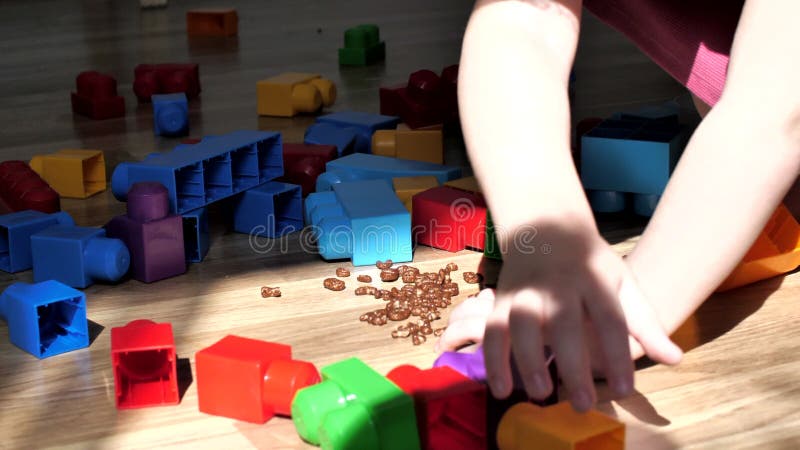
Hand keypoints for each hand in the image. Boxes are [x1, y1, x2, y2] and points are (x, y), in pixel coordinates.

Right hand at [440, 220, 682, 411]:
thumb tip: (675, 359)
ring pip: (522, 324)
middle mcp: (558, 284)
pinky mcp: (502, 299)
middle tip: (584, 404)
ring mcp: (526, 290)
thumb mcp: (623, 283)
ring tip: (541, 394)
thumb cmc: (589, 263)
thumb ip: (645, 323)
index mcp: (594, 279)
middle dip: (572, 364)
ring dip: (528, 360)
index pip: (609, 318)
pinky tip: (501, 389)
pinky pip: (493, 329)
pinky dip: (493, 359)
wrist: (544, 226)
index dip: (618, 353)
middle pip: (564, 324)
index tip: (625, 389)